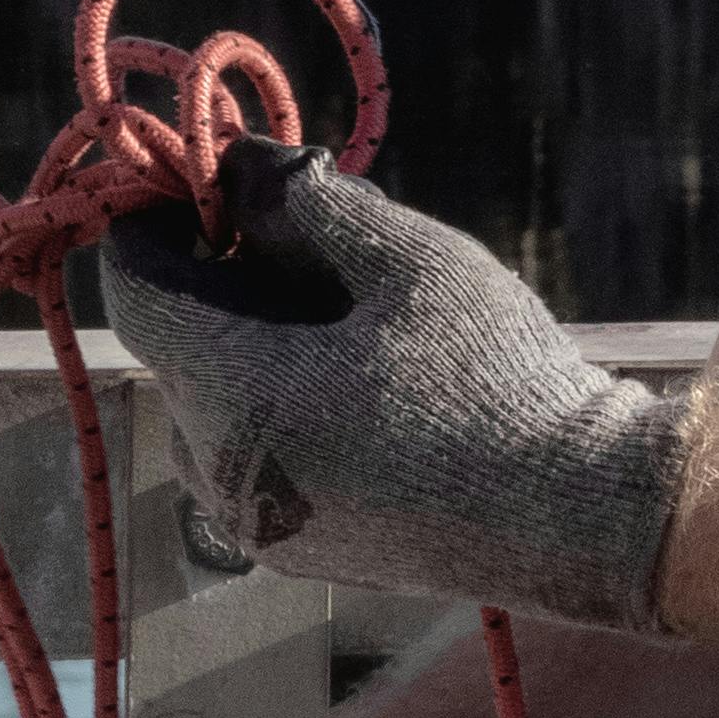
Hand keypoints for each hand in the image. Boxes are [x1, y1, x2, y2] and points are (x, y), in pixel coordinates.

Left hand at [98, 142, 690, 629]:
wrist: (582, 517)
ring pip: (212, 412)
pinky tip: (357, 379)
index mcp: (238, 399)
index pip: (137, 299)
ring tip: (334, 309)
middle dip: (213, 283)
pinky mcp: (305, 554)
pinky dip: (275, 409)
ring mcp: (262, 528)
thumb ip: (310, 205)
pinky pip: (253, 464)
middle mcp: (226, 476)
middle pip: (176, 353)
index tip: (192, 187)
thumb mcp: (412, 262)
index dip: (148, 230)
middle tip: (286, 228)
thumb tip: (242, 163)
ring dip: (245, 350)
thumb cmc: (500, 380)